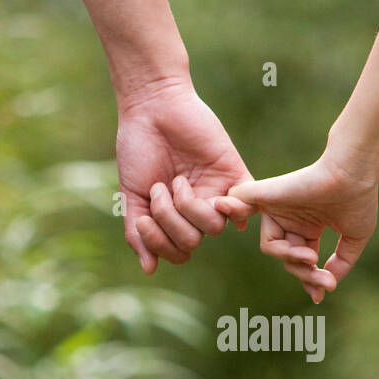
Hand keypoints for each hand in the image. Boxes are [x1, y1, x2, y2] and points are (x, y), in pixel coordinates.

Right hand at [115, 78, 252, 273]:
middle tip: (159, 189)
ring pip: (213, 228)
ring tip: (175, 181)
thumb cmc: (138, 148)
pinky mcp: (235, 174)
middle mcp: (198, 208)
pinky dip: (235, 211)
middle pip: (193, 242)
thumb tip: (149, 270)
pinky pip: (247, 206)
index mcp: (175, 216)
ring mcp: (217, 192)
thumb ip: (138, 232)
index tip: (143, 219)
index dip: (160, 244)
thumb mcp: (132, 195)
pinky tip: (218, 202)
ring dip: (188, 209)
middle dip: (170, 221)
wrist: (152, 108)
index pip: (178, 252)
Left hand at [220, 153, 377, 303]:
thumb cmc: (359, 199)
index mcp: (310, 226)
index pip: (302, 259)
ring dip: (290, 258)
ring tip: (311, 258)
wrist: (354, 173)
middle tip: (323, 280)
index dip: (310, 279)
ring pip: (270, 247)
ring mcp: (278, 209)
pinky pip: (238, 208)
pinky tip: (235, 220)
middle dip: (305, 273)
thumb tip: (329, 283)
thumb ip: (342, 263)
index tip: (320, 295)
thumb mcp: (354, 239)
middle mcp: (292, 219)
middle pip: (287, 257)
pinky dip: (233, 213)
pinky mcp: (265, 196)